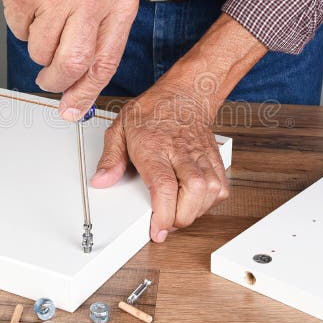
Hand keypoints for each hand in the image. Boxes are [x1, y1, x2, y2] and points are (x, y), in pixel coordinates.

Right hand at [0, 0, 138, 119]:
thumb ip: (99, 37)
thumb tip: (82, 88)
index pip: (106, 62)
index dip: (87, 93)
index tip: (73, 111)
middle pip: (73, 64)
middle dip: (57, 81)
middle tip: (48, 80)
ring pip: (42, 52)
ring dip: (37, 46)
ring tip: (42, 16)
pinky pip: (20, 31)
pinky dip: (21, 24)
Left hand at [91, 80, 229, 241]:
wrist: (184, 94)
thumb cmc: (153, 111)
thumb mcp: (120, 128)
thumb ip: (110, 157)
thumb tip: (101, 180)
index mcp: (154, 147)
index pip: (164, 185)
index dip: (163, 213)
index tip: (157, 229)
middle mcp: (180, 152)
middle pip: (194, 191)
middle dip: (182, 216)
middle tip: (168, 222)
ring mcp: (200, 155)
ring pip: (212, 190)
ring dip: (197, 210)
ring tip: (180, 212)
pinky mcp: (214, 159)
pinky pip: (222, 186)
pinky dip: (211, 201)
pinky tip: (196, 201)